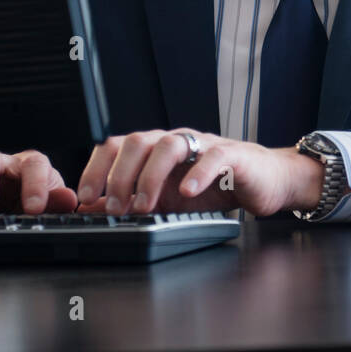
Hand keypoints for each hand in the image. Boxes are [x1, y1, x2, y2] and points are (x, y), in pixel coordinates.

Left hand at [74, 131, 320, 216]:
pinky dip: (198, 173)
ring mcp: (204, 145)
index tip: (85, 196)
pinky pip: (214, 157)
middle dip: (120, 176)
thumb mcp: (168, 200)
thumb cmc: (217, 188)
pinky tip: (188, 192)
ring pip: (170, 145)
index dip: (97, 168)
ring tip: (144, 205)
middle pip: (138, 142)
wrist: (264, 182)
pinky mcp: (233, 155)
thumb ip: (134, 201)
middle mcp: (177, 141)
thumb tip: (93, 210)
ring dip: (150, 177)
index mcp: (156, 149)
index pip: (117, 146)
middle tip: (116, 208)